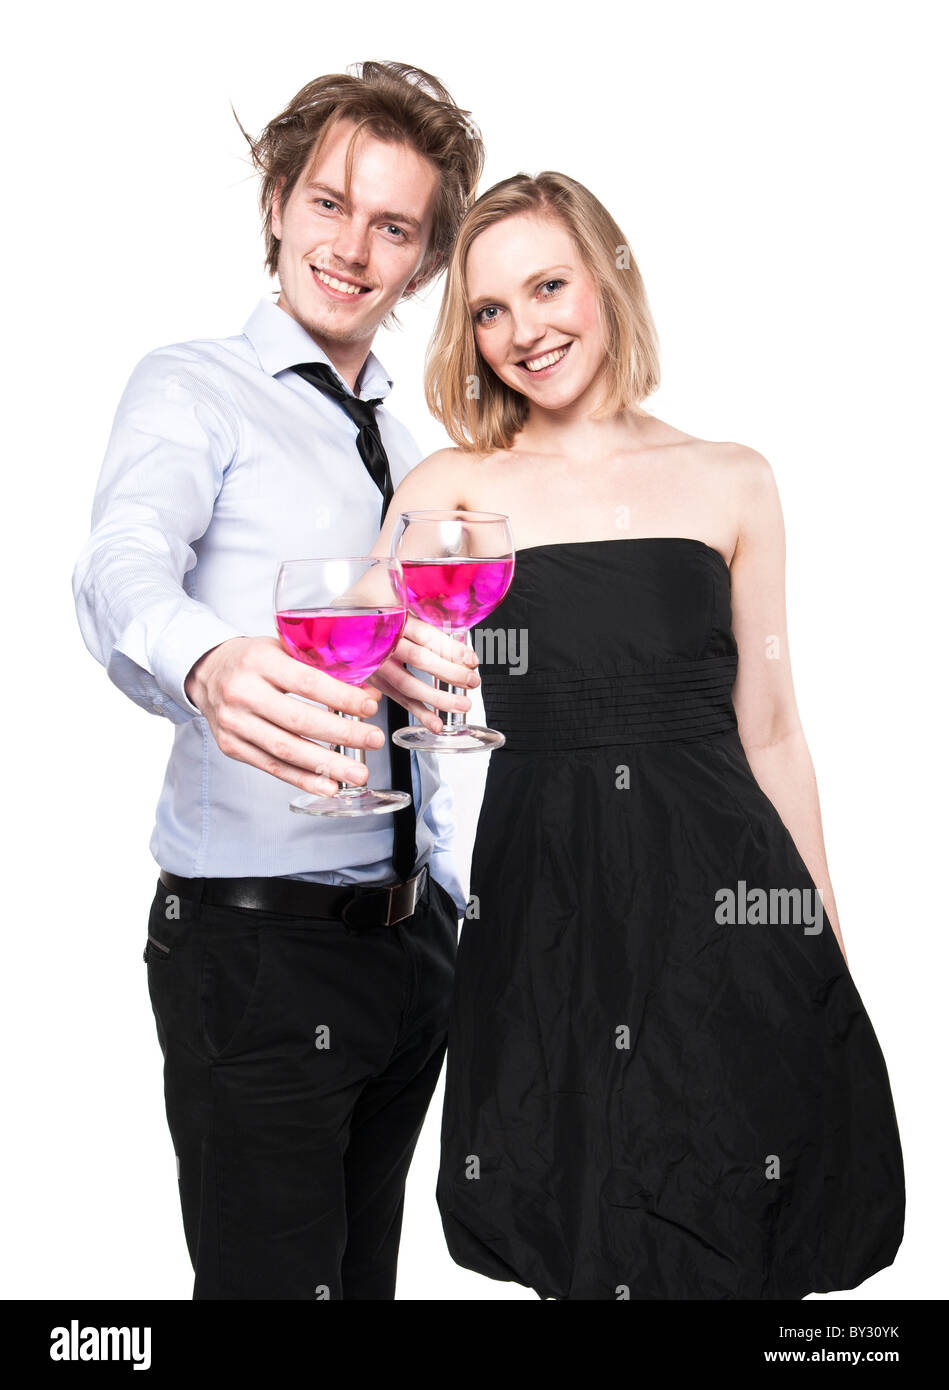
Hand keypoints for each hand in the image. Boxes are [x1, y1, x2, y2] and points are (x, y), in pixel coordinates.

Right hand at [184, 636, 384, 796]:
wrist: (207, 672)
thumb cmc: (254, 659)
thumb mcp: (283, 649)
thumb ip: (322, 668)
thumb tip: (368, 694)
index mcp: (258, 661)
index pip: (307, 682)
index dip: (341, 698)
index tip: (370, 707)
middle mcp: (242, 692)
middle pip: (298, 721)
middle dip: (343, 734)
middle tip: (375, 740)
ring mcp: (234, 723)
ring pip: (286, 750)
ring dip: (327, 765)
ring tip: (358, 773)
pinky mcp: (231, 746)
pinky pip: (272, 767)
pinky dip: (303, 779)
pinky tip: (329, 786)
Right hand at [371, 616, 480, 732]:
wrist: (347, 631)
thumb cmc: (380, 619)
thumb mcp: (401, 612)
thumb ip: (427, 626)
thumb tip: (463, 653)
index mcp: (392, 621)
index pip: (426, 636)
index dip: (451, 649)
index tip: (471, 660)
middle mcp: (382, 643)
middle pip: (419, 659)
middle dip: (450, 673)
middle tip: (472, 681)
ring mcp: (376, 664)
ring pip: (408, 685)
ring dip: (438, 698)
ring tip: (462, 705)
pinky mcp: (373, 681)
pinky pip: (398, 699)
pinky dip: (419, 713)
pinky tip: (436, 723)